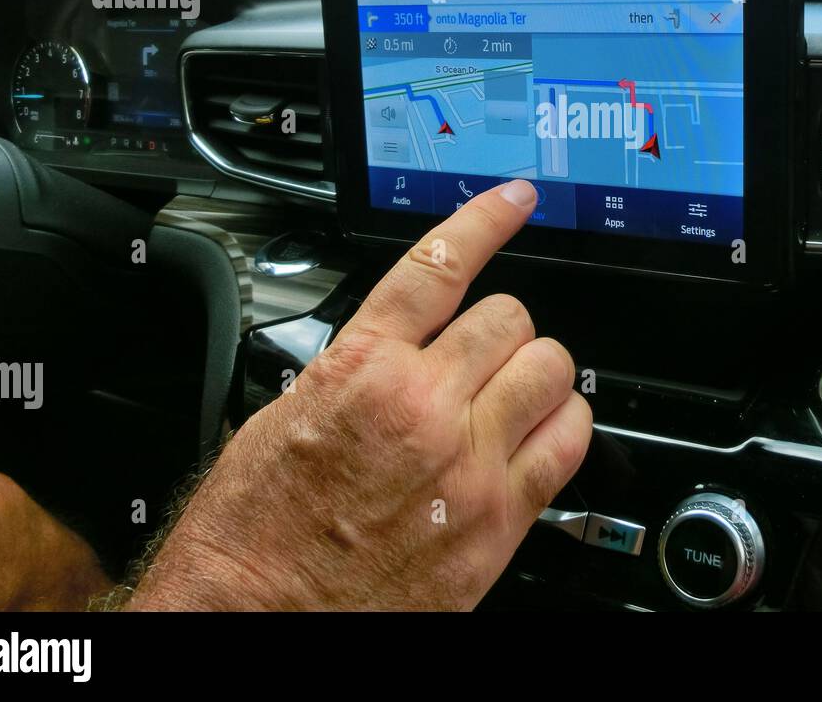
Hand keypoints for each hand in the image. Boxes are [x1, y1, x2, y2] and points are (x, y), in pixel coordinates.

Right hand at [129, 179, 592, 610]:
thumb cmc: (252, 533)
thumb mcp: (280, 419)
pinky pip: (569, 442)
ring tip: (515, 391)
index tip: (512, 200)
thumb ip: (353, 368)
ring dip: (536, 371)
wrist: (255, 622)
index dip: (485, 220)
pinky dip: (565, 426)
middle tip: (483, 351)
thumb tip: (395, 343)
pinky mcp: (499, 520)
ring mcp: (468, 463)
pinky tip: (542, 431)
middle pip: (509, 317)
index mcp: (359, 369)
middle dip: (500, 327)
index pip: (439, 266)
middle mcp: (422, 406)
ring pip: (551, 368)